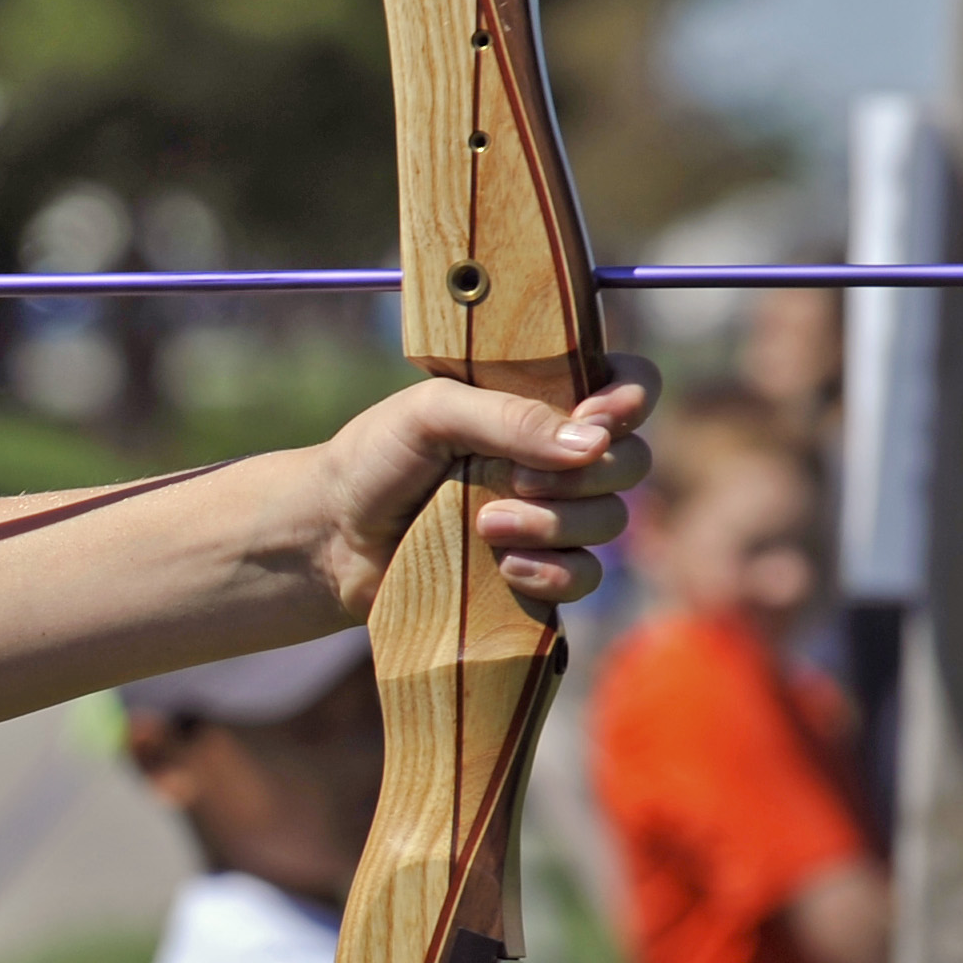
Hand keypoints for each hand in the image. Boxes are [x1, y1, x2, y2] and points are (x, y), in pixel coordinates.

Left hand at [302, 355, 658, 615]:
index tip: (595, 418)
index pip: (628, 386)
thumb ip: (507, 417)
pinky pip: (585, 576)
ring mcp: (552, 517)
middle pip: (631, 461)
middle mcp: (556, 457)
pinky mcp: (538, 572)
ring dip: (556, 525)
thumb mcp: (430, 414)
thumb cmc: (375, 458)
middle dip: (587, 475)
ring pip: (610, 521)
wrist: (332, 537)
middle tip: (515, 480)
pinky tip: (506, 570)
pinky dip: (554, 573)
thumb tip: (592, 443)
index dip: (629, 401)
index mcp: (541, 401)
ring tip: (486, 525)